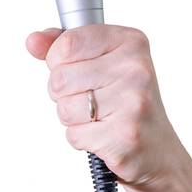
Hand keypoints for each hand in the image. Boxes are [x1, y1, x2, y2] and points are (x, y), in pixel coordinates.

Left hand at [25, 25, 186, 186]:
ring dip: (73, 118)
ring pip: (64, 108)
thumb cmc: (126, 103)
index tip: (78, 70)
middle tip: (92, 100)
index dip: (59, 62)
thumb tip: (33, 41)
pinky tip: (104, 134)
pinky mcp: (125, 136)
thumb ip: (66, 48)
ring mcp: (133, 103)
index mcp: (131, 43)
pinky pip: (74, 134)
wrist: (157, 150)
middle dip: (64, 94)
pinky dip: (82, 139)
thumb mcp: (101, 63)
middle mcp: (135, 69)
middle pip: (59, 78)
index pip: (67, 43)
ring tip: (100, 118)